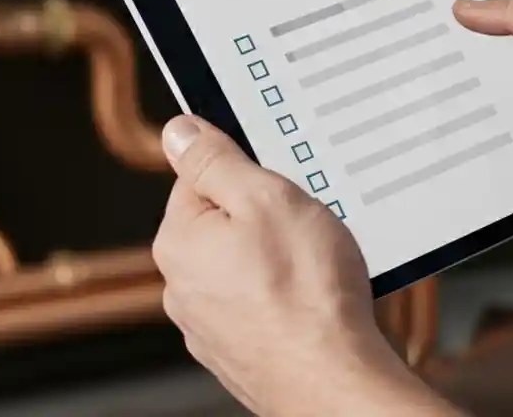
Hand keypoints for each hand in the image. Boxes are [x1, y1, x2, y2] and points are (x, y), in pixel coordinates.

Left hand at [153, 115, 461, 416]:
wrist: (333, 380)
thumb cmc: (307, 294)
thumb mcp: (266, 198)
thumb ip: (216, 161)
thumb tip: (179, 132)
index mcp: (179, 241)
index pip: (200, 178)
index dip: (246, 172)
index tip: (279, 183)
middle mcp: (183, 286)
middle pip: (223, 222)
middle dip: (265, 217)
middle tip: (304, 224)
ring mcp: (209, 324)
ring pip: (244, 265)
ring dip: (277, 259)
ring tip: (314, 267)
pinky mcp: (238, 350)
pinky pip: (260, 303)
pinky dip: (284, 296)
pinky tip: (311, 299)